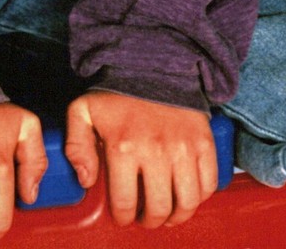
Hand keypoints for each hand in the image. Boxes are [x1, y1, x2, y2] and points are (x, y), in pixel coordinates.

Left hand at [64, 91, 216, 228]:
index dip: (123, 217)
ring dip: (177, 215)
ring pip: (187, 203)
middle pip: (159, 208)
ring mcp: (184, 148)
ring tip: (168, 211)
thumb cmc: (116, 93)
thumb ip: (76, 147)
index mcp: (123, 147)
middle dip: (150, 220)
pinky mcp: (204, 143)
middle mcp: (156, 151)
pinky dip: (199, 196)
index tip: (124, 216)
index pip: (125, 203)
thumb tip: (87, 181)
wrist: (151, 64)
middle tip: (146, 216)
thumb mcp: (83, 112)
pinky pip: (208, 185)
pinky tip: (186, 193)